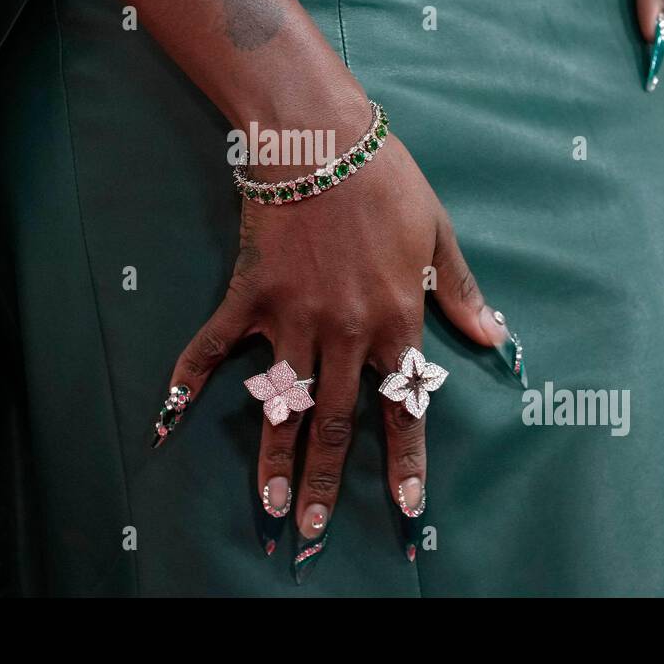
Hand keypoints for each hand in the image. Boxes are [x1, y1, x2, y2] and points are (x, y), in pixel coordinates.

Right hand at [153, 129, 516, 580]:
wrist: (320, 135)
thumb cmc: (386, 179)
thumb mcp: (438, 234)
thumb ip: (460, 293)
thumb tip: (494, 339)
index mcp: (395, 319)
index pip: (403, 407)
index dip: (404, 463)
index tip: (405, 509)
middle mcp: (344, 330)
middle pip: (335, 420)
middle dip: (323, 481)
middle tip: (309, 528)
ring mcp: (292, 316)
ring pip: (281, 400)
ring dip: (271, 457)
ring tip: (264, 504)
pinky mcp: (250, 294)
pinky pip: (214, 345)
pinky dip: (191, 378)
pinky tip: (170, 416)